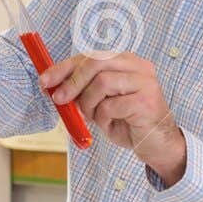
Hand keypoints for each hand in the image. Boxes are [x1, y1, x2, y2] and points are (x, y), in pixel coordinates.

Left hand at [38, 52, 187, 183]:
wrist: (157, 145)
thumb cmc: (129, 122)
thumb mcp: (100, 104)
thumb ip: (83, 92)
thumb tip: (53, 86)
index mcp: (126, 61)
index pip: (89, 56)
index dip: (64, 67)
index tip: (45, 81)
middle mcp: (138, 66)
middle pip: (95, 62)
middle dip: (72, 82)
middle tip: (59, 100)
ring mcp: (144, 82)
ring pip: (102, 83)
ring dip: (89, 104)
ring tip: (94, 117)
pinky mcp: (146, 101)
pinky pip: (111, 106)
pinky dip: (103, 118)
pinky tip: (111, 123)